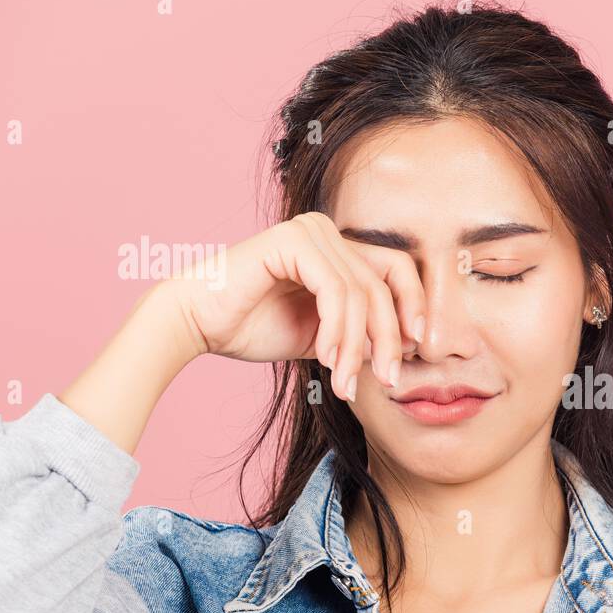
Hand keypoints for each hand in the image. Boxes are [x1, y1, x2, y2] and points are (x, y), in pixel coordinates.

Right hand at [169, 212, 426, 401]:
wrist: (197, 325)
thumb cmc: (253, 328)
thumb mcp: (325, 335)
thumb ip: (361, 332)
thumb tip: (410, 346)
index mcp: (338, 247)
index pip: (397, 271)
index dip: (414, 308)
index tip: (416, 351)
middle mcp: (328, 231)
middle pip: (385, 284)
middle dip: (391, 338)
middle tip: (388, 378)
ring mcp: (310, 231)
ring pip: (362, 294)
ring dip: (357, 346)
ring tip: (345, 382)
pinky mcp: (292, 241)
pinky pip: (336, 292)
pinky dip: (337, 331)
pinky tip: (326, 358)